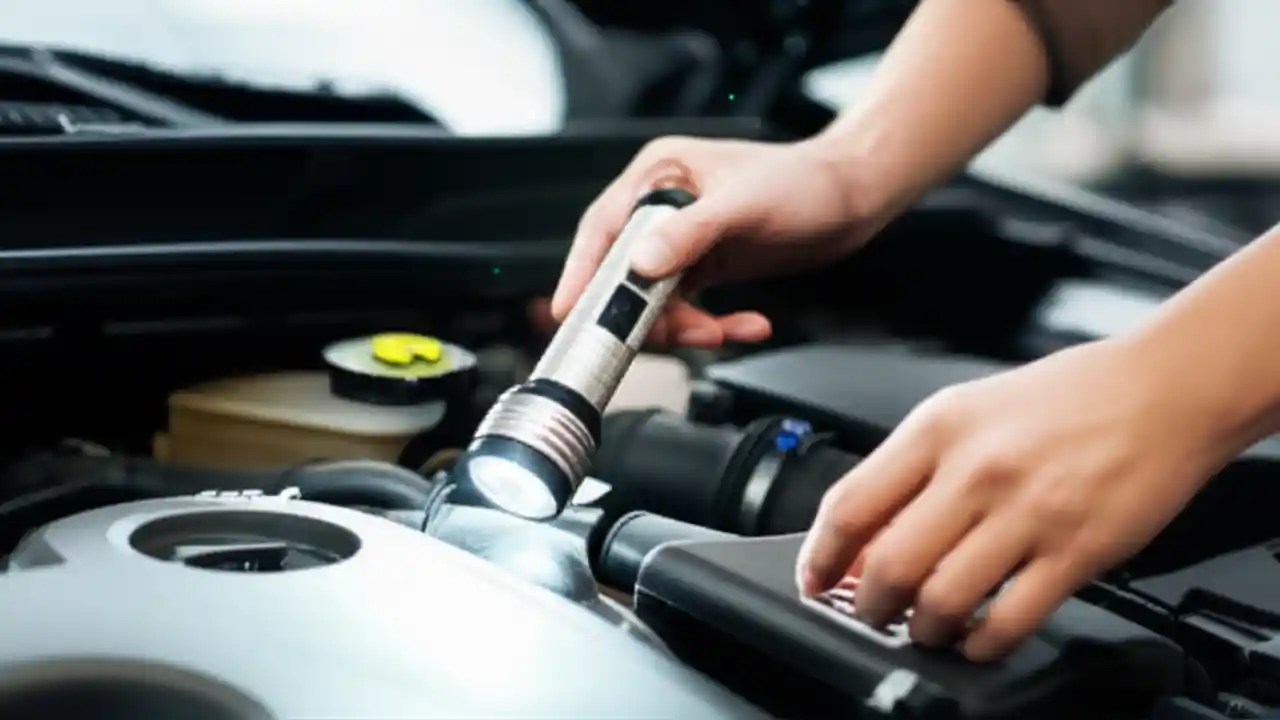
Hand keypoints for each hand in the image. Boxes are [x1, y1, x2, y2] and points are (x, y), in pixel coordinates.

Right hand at [550, 136, 880, 348]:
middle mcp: (663, 206)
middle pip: (625, 274)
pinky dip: (712, 325)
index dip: (584, 274)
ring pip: (655, 300)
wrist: (856, 199)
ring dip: (687, 326)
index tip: (572, 313)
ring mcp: (683, 239)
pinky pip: (689, 308)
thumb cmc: (806, 183)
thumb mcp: (742, 207)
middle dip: (650, 313)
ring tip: (723, 331)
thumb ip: (688, 234)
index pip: (602, 229)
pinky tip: (745, 324)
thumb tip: (640, 264)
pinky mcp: (705, 266)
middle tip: (683, 332)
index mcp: (658, 174)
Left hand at [796, 337, 1236, 661]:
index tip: (814, 579)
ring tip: (926, 628)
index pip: (850, 504)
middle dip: (869, 605)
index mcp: (938, 428)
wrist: (1164, 388)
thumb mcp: (969, 410)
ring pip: (942, 599)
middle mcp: (975, 470)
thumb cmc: (1068, 396)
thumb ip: (915, 467)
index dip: (820, 556)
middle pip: (889, 564)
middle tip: (872, 613)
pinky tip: (977, 639)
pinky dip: (981, 644)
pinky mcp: (1076, 552)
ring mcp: (1027, 513)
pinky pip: (1010, 620)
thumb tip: (867, 534)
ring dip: (923, 629)